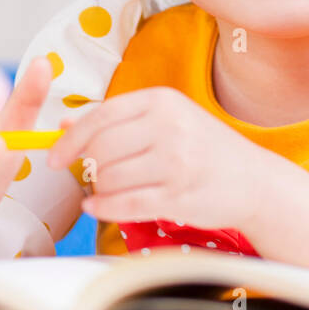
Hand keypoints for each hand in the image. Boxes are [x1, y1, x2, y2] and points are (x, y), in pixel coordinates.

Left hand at [44, 87, 267, 231]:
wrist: (254, 181)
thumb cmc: (205, 149)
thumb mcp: (168, 120)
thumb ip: (118, 120)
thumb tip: (65, 124)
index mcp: (163, 101)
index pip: (100, 117)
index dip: (70, 140)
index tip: (53, 156)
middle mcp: (169, 127)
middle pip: (100, 150)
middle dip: (88, 168)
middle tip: (93, 176)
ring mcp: (175, 163)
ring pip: (108, 178)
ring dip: (99, 190)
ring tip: (108, 190)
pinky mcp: (178, 196)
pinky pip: (123, 204)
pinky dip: (103, 208)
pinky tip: (99, 207)